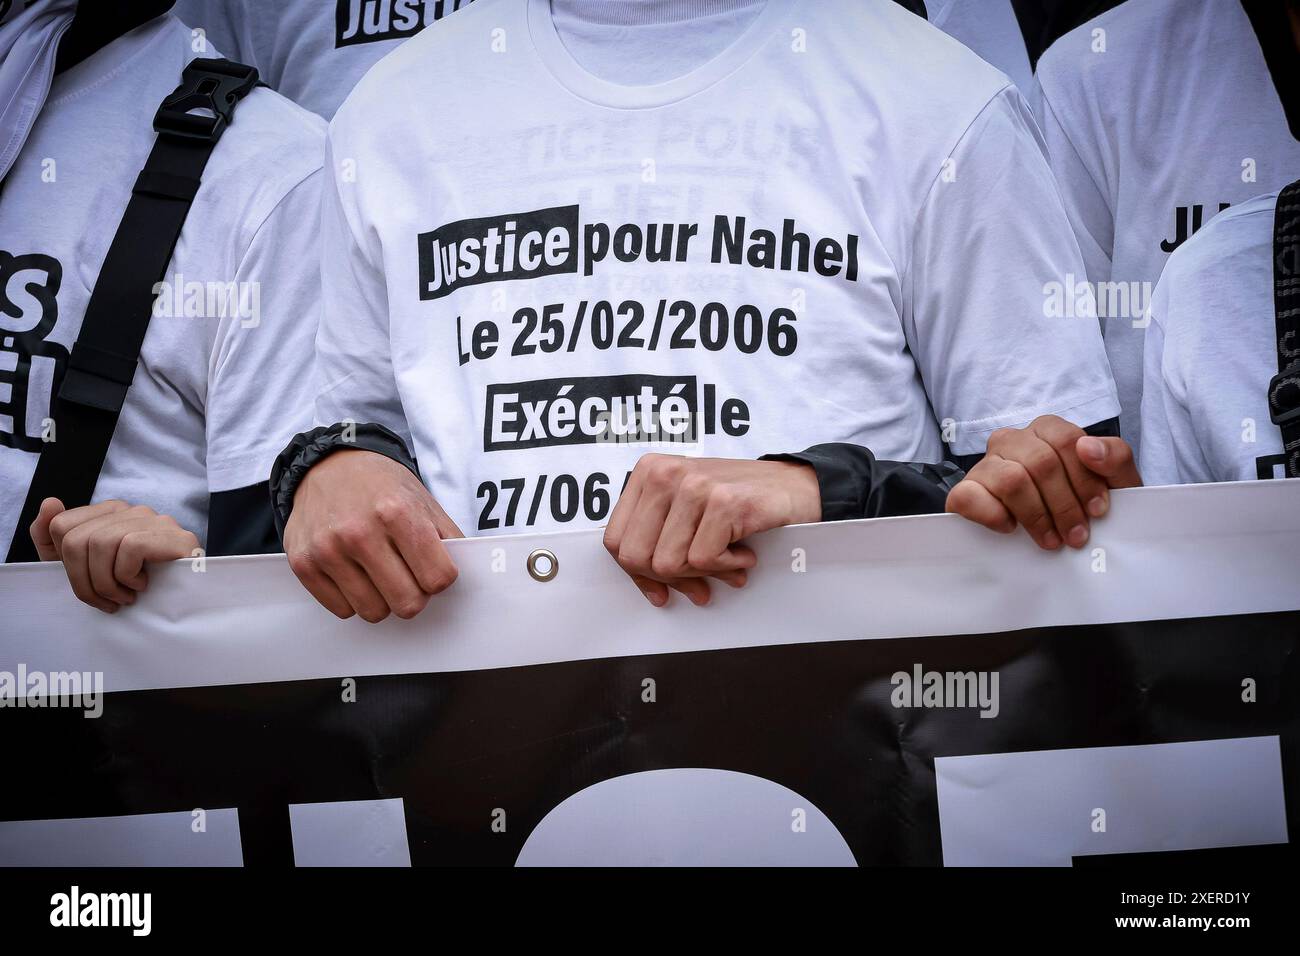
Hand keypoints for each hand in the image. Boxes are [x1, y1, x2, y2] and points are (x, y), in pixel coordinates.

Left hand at [30, 498, 199, 612]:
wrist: (185, 609)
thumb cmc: (134, 588)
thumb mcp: (84, 568)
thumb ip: (54, 539)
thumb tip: (50, 502)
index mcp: (110, 514)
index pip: (61, 526)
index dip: (67, 566)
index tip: (90, 587)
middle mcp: (132, 511)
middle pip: (75, 539)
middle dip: (84, 582)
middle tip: (106, 602)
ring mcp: (156, 521)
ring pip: (100, 543)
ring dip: (108, 584)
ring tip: (126, 598)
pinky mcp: (176, 536)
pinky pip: (131, 547)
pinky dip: (129, 575)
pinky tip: (142, 586)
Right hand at [283, 449, 461, 621]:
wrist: (328, 466)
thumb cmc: (381, 487)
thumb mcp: (423, 501)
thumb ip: (447, 539)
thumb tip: (463, 579)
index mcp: (397, 513)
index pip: (438, 578)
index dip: (440, 576)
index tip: (432, 566)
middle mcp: (359, 532)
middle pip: (407, 603)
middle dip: (415, 594)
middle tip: (408, 575)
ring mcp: (327, 550)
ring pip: (374, 612)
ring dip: (383, 599)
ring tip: (380, 572)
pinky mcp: (303, 564)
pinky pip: (343, 610)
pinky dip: (353, 599)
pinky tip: (354, 572)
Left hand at [603, 454, 820, 606]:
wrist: (794, 486)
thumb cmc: (738, 501)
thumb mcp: (685, 511)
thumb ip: (658, 541)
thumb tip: (650, 588)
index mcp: (648, 472)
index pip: (615, 540)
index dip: (637, 572)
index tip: (660, 583)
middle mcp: (665, 473)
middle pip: (637, 556)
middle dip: (670, 577)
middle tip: (700, 577)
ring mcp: (694, 486)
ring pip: (668, 563)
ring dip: (703, 573)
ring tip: (726, 560)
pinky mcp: (724, 502)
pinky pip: (702, 560)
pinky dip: (726, 567)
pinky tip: (742, 553)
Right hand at [945, 415, 1140, 549]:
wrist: (1057, 540)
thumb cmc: (1081, 505)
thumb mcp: (1113, 483)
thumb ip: (1115, 458)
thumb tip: (1088, 447)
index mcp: (1045, 430)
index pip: (1066, 440)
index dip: (1085, 479)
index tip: (1097, 511)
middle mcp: (1011, 440)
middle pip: (1041, 463)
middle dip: (1064, 505)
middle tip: (1076, 536)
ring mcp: (984, 464)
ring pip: (1011, 480)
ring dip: (1036, 516)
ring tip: (1050, 540)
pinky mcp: (964, 491)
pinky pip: (971, 497)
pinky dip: (994, 516)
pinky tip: (1010, 528)